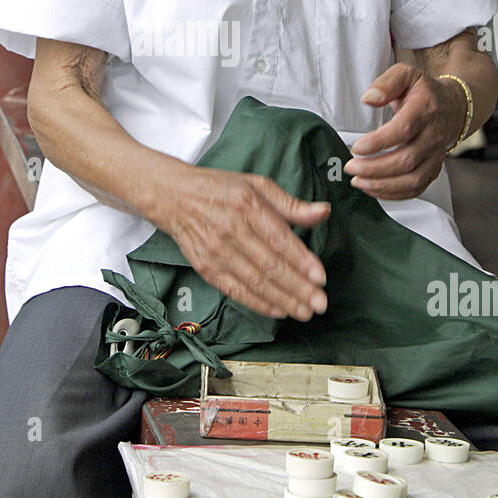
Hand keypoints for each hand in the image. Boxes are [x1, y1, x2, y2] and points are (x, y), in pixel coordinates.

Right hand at [158, 167, 330, 321]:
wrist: (173, 197)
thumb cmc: (220, 189)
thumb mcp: (257, 185)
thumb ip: (291, 204)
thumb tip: (323, 212)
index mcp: (248, 206)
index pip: (280, 240)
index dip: (302, 261)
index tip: (320, 278)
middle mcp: (232, 230)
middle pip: (270, 266)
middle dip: (298, 288)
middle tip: (320, 303)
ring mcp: (217, 252)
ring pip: (255, 282)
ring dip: (283, 300)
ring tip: (304, 312)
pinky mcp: (206, 268)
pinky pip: (236, 291)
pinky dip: (258, 303)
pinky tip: (278, 310)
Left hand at [344, 64, 465, 200]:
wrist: (453, 106)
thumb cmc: (423, 91)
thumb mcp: (406, 75)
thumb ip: (386, 83)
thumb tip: (368, 99)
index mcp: (426, 109)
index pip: (403, 130)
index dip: (378, 142)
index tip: (356, 147)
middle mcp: (434, 135)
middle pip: (406, 159)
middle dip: (375, 168)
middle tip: (350, 167)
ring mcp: (437, 155)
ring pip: (413, 179)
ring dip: (383, 185)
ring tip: (358, 181)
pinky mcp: (434, 169)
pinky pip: (417, 188)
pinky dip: (394, 194)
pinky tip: (373, 188)